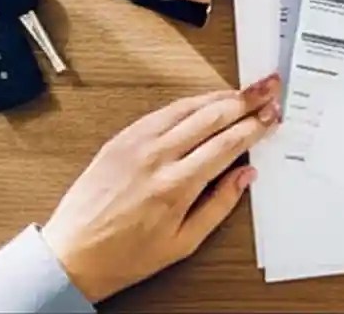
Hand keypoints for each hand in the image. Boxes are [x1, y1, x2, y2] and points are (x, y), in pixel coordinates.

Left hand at [40, 74, 281, 302]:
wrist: (72, 253)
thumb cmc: (124, 255)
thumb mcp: (182, 243)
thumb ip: (219, 206)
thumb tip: (245, 176)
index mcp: (176, 186)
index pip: (228, 143)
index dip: (255, 125)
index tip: (272, 116)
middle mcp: (157, 158)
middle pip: (213, 116)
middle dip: (246, 100)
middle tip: (268, 88)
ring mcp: (136, 144)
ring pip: (188, 107)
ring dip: (221, 96)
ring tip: (244, 90)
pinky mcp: (121, 139)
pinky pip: (163, 111)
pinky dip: (190, 102)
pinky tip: (205, 100)